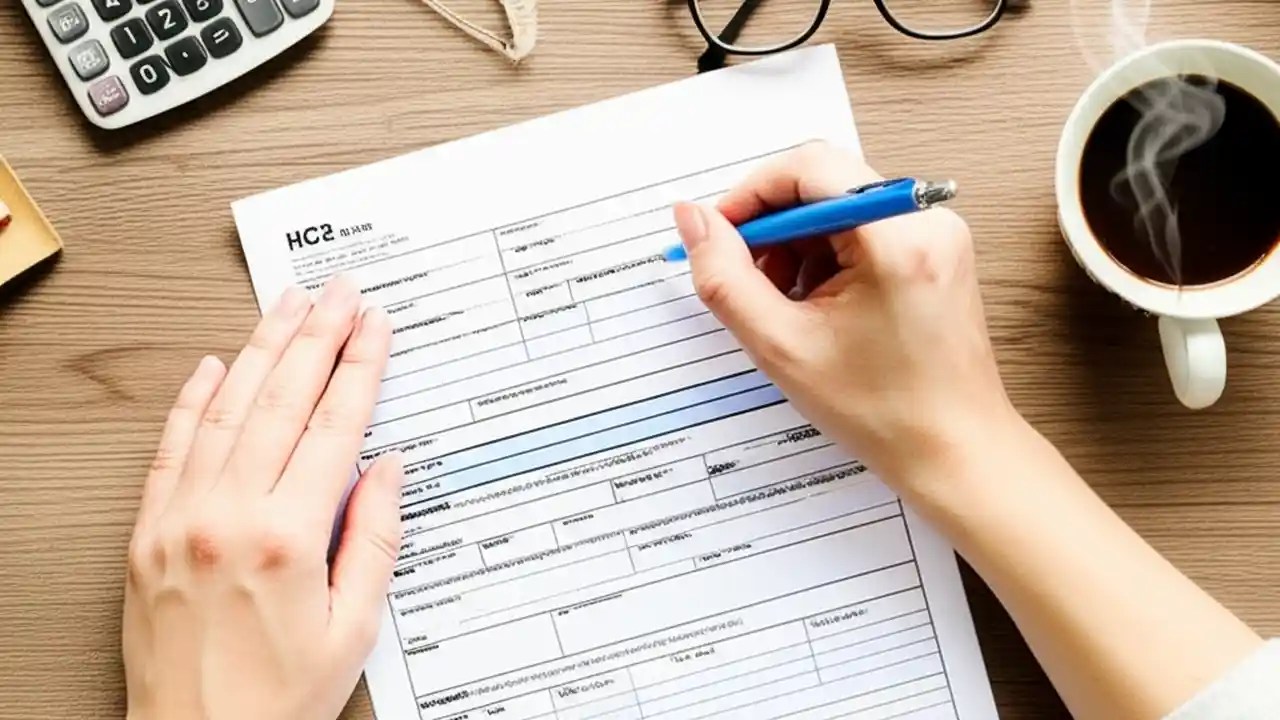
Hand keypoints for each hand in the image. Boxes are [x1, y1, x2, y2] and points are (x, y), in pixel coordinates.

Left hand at [123, 276, 402, 719]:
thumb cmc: (276, 701)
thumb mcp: (353, 630)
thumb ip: (373, 540)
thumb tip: (384, 469)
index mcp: (290, 538)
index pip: (334, 426)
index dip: (359, 367)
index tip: (374, 326)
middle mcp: (229, 516)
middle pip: (282, 400)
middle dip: (317, 336)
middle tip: (339, 292)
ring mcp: (181, 518)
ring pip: (227, 409)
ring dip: (261, 349)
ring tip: (287, 305)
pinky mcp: (148, 532)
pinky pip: (171, 446)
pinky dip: (193, 399)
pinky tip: (215, 364)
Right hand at [673, 143, 1017, 503]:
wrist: (954, 451)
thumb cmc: (884, 412)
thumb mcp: (782, 346)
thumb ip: (725, 278)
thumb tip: (693, 221)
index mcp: (897, 238)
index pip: (809, 168)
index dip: (751, 195)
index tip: (718, 234)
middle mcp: (926, 221)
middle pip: (823, 183)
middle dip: (773, 227)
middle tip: (746, 279)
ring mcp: (937, 234)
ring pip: (839, 207)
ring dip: (797, 246)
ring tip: (785, 306)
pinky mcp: (936, 251)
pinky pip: (864, 229)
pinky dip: (827, 258)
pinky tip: (816, 308)